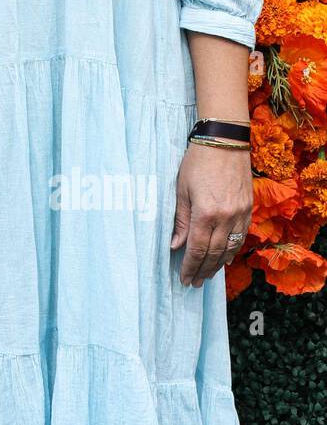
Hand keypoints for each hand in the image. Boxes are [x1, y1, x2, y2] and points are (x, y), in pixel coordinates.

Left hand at [171, 141, 252, 287]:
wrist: (224, 141)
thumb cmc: (197, 162)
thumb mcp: (181, 189)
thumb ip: (180, 220)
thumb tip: (176, 246)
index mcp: (205, 213)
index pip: (197, 249)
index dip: (190, 267)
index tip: (184, 279)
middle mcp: (226, 217)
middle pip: (214, 253)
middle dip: (203, 270)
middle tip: (195, 283)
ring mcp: (240, 213)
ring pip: (231, 248)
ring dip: (218, 264)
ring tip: (208, 275)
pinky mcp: (249, 208)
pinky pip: (242, 236)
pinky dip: (233, 249)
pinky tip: (226, 257)